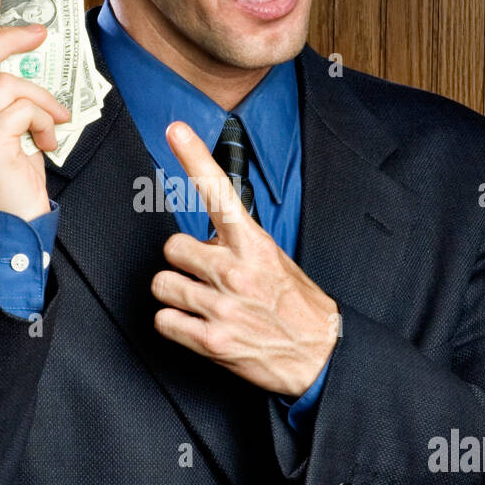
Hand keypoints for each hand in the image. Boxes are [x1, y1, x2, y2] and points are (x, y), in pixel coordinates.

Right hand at [0, 0, 71, 220]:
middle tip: (39, 32)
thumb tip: (15, 47)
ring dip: (41, 100)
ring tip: (52, 122)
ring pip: (6, 83)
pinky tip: (46, 142)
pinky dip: (45, 120)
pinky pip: (23, 107)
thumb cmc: (7, 181)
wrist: (9, 230)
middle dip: (8, 37)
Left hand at [150, 121, 339, 395]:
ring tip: (203, 303)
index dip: (194, 157)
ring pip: (163, 285)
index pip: (218, 192)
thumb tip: (206, 238)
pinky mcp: (211, 340)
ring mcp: (221, 306)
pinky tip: (197, 326)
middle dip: (182, 262)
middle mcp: (235, 271)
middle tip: (203, 275)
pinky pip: (164, 321)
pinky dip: (174, 324)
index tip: (175, 129)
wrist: (321, 355)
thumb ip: (239, 245)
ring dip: (177, 294)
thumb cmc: (299, 308)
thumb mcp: (276, 261)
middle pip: (172, 247)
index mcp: (254, 245)